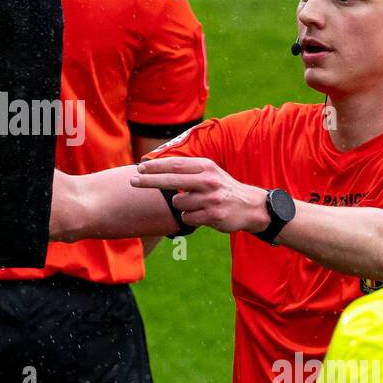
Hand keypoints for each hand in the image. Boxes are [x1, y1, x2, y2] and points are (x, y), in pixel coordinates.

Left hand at [131, 157, 267, 233]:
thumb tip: (155, 167)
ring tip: (196, 204)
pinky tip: (202, 214)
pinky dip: (189, 217)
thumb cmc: (221, 188)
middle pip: (171, 180)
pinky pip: (187, 218)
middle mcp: (208, 181)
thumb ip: (187, 170)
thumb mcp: (208, 172)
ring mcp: (211, 199)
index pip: (175, 164)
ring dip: (181, 206)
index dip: (156, 166)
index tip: (140, 168)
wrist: (249, 207)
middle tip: (132, 181)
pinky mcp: (213, 216)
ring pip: (178, 203)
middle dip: (149, 181)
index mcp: (206, 167)